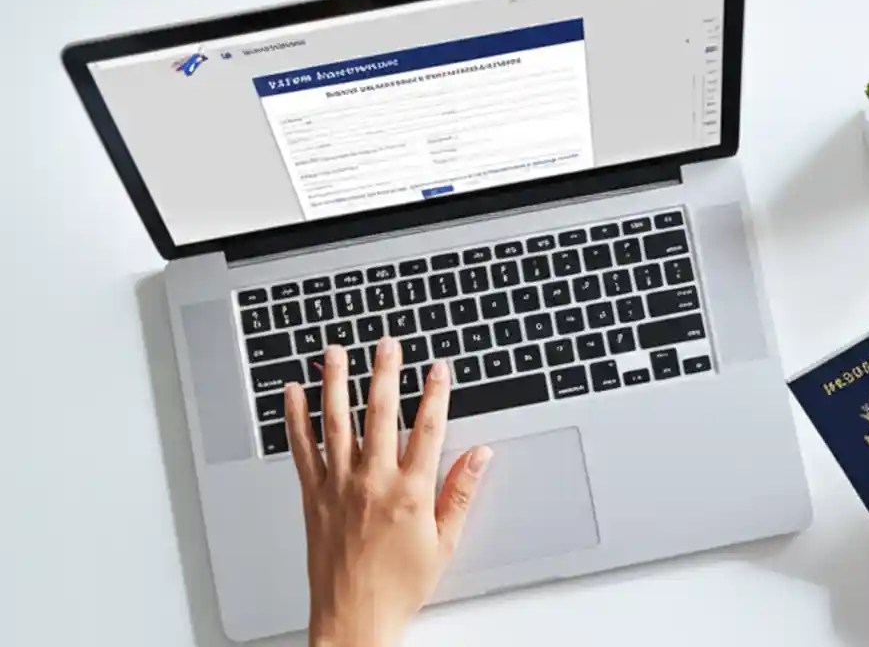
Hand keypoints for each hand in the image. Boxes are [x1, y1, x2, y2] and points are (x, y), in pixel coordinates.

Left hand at [283, 339, 491, 646]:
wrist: (354, 618)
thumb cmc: (399, 586)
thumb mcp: (445, 542)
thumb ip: (461, 492)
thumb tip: (480, 456)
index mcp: (411, 492)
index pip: (427, 428)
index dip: (435, 394)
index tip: (438, 368)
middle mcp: (373, 482)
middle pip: (380, 413)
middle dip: (385, 373)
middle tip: (388, 344)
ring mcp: (339, 487)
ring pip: (336, 423)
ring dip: (336, 383)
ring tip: (336, 352)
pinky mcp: (313, 497)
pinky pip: (301, 450)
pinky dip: (295, 419)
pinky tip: (293, 393)